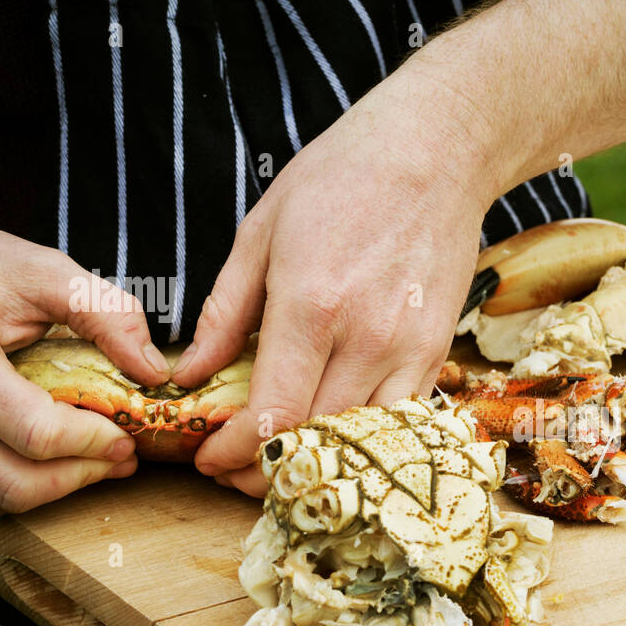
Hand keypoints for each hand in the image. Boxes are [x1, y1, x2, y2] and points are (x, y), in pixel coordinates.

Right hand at [0, 212, 169, 516]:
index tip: (126, 434)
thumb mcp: (39, 271)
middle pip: (13, 483)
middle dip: (80, 477)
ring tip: (93, 460)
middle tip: (120, 456)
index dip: (93, 443)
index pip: (36, 433)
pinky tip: (48, 462)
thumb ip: (105, 313)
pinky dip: (16, 488)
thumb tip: (153, 370)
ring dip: (52, 490)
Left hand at [173, 72, 497, 495]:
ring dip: (316, 463)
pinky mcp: (436, 352)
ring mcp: (407, 350)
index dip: (232, 451)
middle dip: (264, 468)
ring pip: (358, 441)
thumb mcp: (259, 234)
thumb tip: (189, 376)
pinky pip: (398, 421)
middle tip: (233, 470)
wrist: (433, 155)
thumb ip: (222, 313)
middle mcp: (364, 339)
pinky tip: (333, 438)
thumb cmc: (339, 181)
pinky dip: (361, 439)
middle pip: (312, 438)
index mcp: (309, 307)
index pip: (269, 414)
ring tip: (279, 462)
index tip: (207, 458)